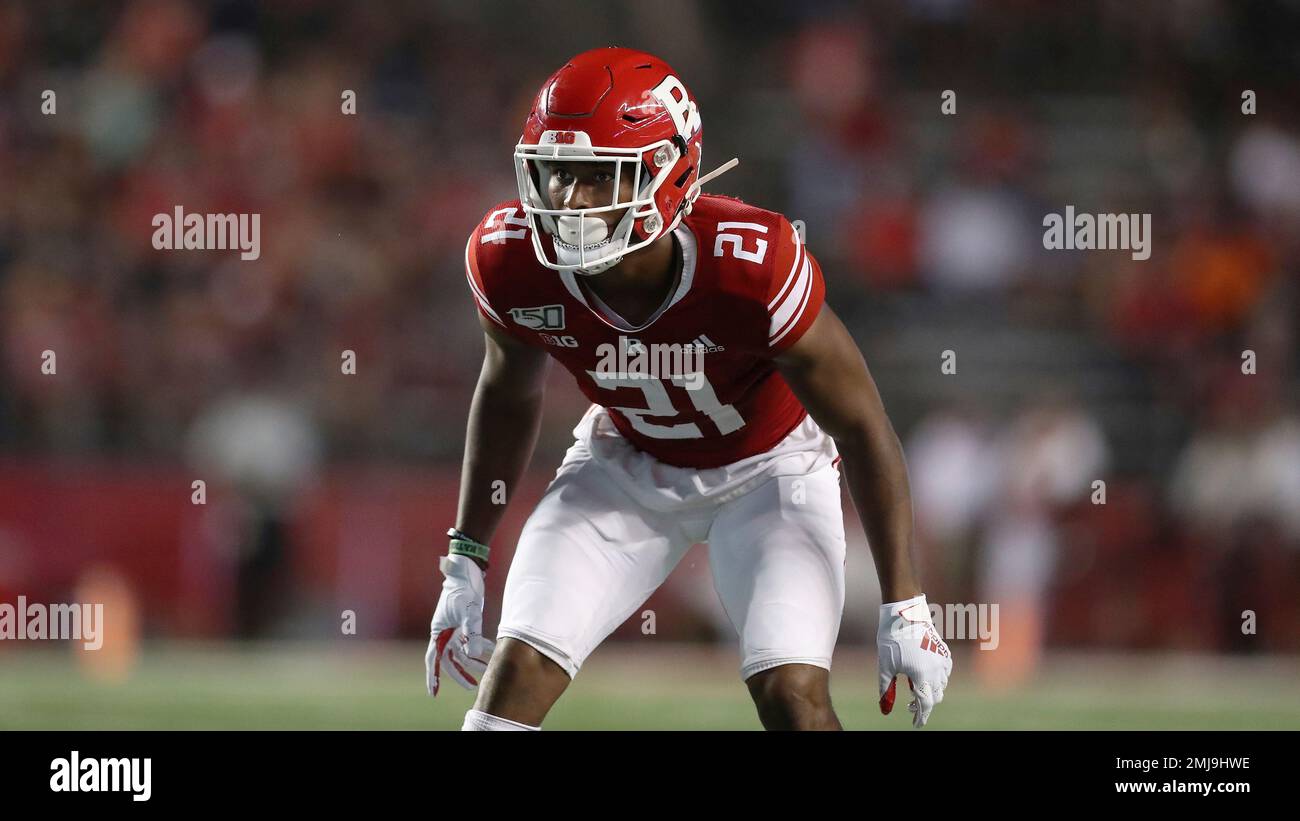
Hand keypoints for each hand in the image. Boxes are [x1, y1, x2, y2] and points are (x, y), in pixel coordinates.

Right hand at [425, 554, 493, 695]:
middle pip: (451, 659)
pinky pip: (470, 640)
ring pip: (462, 650)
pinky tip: (491, 650)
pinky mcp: (464, 622)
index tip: (433, 693)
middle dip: (461, 673)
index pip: (434, 659)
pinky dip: (479, 646)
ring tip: (487, 670)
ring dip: (474, 660)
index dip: (433, 676)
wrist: (467, 571)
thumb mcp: (468, 613)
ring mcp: (454, 628)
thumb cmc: (462, 590)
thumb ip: (472, 634)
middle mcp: (444, 632)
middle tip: (472, 687)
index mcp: (439, 632)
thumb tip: (475, 654)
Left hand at [877, 594, 951, 727]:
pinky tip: (925, 675)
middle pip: (936, 697)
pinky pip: (946, 672)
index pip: (925, 704)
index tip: (916, 724)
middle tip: (910, 706)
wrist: (904, 613)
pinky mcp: (943, 651)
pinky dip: (938, 678)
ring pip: (942, 685)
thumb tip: (885, 711)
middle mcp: (937, 670)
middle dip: (924, 705)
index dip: (921, 716)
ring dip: (931, 691)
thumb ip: (886, 690)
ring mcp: (942, 660)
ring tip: (913, 687)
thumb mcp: (885, 667)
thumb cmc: (892, 639)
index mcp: (922, 676)